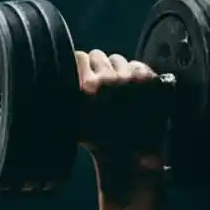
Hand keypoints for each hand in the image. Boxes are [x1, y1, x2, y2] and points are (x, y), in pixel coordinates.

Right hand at [75, 50, 165, 170]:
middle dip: (96, 66)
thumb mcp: (76, 124)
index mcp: (89, 87)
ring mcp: (131, 77)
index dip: (79, 65)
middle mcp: (109, 78)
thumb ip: (68, 100)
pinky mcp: (148, 79)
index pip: (80, 58)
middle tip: (97, 81)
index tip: (80, 72)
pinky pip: (136, 64)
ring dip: (114, 68)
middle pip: (97, 55)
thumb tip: (61, 75)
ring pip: (117, 58)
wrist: (133, 154)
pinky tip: (130, 88)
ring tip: (114, 85)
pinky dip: (132, 73)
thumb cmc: (101, 142)